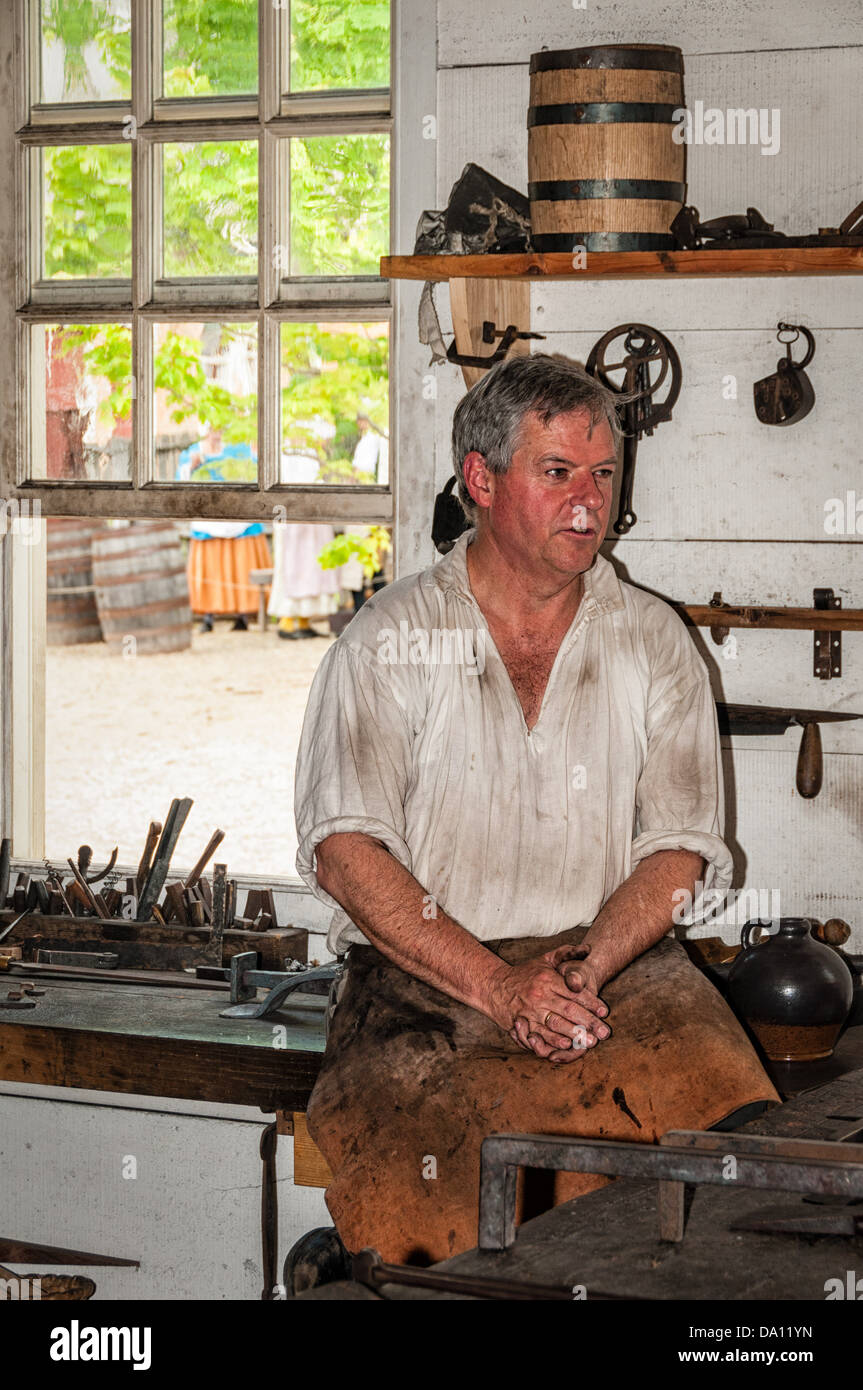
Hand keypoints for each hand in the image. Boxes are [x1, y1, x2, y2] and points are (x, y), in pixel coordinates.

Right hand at [526, 943, 609, 1062]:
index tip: (604, 1011)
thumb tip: (588, 949)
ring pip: (556, 1025)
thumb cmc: (524, 974)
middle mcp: (539, 996)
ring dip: (574, 1034)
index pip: (574, 992)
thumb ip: (567, 953)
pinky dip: (553, 1041)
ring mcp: (530, 1011)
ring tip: (590, 1042)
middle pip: (569, 1011)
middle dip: (589, 1022)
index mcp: (547, 979)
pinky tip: (566, 1045)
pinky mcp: (521, 1025)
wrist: (493, 986)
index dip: (591, 1002)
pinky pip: (540, 1035)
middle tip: (605, 1032)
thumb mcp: (545, 960)